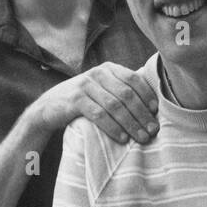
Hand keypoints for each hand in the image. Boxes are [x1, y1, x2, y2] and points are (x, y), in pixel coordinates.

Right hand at [34, 64, 158, 145]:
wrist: (50, 106)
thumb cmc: (84, 100)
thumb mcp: (102, 89)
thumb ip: (121, 91)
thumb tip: (152, 108)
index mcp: (108, 68)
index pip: (133, 79)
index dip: (147, 95)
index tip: (156, 112)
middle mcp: (98, 73)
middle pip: (126, 94)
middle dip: (142, 114)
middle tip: (153, 130)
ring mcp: (86, 85)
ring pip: (115, 105)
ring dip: (131, 123)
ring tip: (141, 137)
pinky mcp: (75, 100)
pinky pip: (99, 115)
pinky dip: (113, 127)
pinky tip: (122, 138)